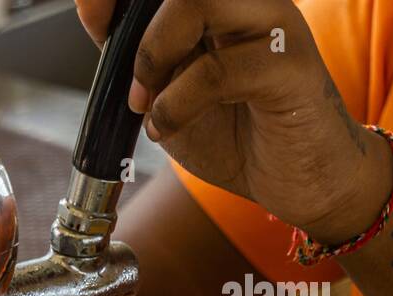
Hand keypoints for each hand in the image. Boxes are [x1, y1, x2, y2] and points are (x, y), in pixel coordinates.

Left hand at [76, 0, 392, 244]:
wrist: (299, 180)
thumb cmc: (241, 136)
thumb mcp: (170, 96)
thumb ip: (140, 59)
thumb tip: (99, 19)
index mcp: (221, 6)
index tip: (93, 14)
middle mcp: (250, 3)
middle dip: (137, 28)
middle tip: (131, 82)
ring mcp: (274, 25)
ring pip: (199, 1)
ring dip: (155, 55)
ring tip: (147, 103)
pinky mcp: (290, 66)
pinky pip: (219, 70)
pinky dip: (177, 103)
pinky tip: (168, 127)